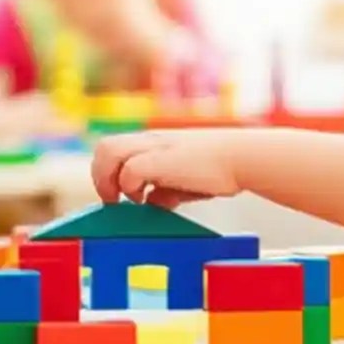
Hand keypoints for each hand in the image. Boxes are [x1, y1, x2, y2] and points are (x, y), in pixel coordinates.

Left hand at [91, 130, 247, 207]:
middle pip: (104, 147)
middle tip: (113, 199)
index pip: (113, 149)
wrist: (242, 157)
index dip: (106, 173)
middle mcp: (149, 141)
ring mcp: (154, 147)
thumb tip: (151, 203)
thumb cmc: (217, 170)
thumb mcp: (182, 179)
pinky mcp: (162, 160)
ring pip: (109, 152)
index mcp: (152, 142)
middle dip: (101, 176)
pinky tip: (145, 201)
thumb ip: (163, 188)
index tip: (115, 196)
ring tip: (123, 199)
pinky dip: (130, 187)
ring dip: (109, 179)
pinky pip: (131, 170)